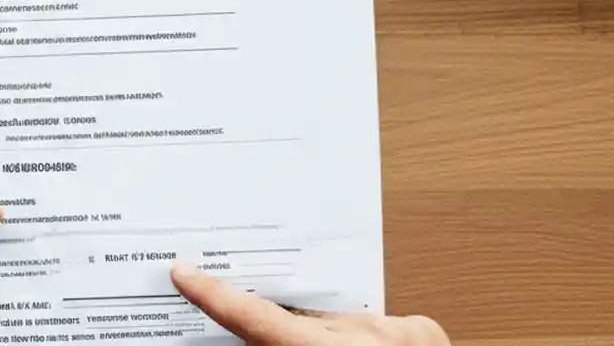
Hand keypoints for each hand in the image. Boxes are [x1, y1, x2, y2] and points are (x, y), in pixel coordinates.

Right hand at [171, 264, 449, 344]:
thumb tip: (251, 343)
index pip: (257, 321)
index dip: (216, 296)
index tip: (188, 274)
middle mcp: (364, 338)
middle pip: (297, 323)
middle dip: (283, 337)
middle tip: (267, 345)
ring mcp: (399, 331)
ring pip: (340, 326)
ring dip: (331, 344)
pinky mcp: (425, 331)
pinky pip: (380, 329)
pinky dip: (369, 345)